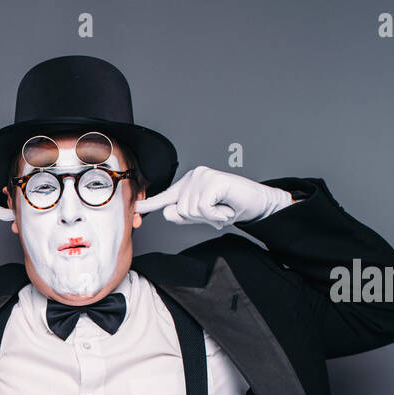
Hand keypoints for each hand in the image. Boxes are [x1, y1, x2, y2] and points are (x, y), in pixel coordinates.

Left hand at [136, 166, 293, 229]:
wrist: (257, 204)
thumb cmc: (230, 208)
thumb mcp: (203, 216)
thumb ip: (183, 216)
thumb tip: (167, 212)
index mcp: (188, 184)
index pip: (166, 196)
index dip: (151, 204)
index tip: (136, 209)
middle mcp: (193, 176)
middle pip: (179, 210)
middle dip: (199, 218)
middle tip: (217, 211)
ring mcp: (203, 176)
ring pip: (190, 210)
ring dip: (209, 216)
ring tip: (222, 208)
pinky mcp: (213, 180)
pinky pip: (203, 208)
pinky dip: (215, 214)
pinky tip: (225, 207)